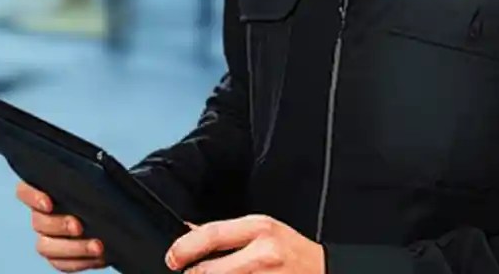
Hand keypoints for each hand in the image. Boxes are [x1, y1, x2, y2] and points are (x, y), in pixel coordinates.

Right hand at [16, 181, 106, 271]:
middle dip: (59, 225)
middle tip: (79, 226)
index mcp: (43, 192)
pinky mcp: (58, 258)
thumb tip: (89, 187)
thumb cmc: (100, 195)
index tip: (48, 204)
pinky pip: (61, 264)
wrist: (113, 218)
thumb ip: (84, 183)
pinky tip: (98, 257)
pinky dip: (80, 261)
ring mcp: (47, 238)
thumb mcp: (94, 182)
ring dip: (72, 248)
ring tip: (97, 246)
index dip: (32, 197)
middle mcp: (40, 216)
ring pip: (46, 246)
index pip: (24, 191)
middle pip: (38, 222)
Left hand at [166, 215, 323, 273]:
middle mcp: (263, 254)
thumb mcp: (263, 231)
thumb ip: (227, 234)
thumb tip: (189, 233)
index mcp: (259, 229)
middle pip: (209, 271)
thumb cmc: (292, 252)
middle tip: (190, 273)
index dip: (184, 247)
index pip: (211, 234)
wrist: (326, 271)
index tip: (172, 258)